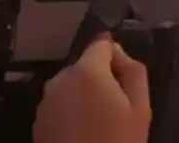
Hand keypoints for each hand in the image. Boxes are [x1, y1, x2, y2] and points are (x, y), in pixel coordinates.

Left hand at [34, 34, 150, 142]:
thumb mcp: (140, 110)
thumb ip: (134, 73)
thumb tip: (120, 53)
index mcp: (86, 71)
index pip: (101, 44)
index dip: (117, 56)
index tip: (126, 78)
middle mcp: (60, 79)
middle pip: (86, 67)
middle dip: (102, 81)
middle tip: (119, 111)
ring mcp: (46, 99)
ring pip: (72, 87)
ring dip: (86, 98)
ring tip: (102, 127)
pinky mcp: (39, 119)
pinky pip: (61, 106)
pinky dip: (72, 113)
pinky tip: (85, 135)